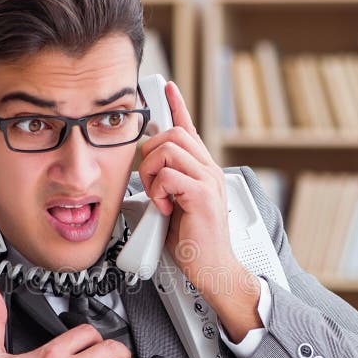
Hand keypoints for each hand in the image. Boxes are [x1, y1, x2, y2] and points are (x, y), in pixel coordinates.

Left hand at [139, 81, 240, 302]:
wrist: (211, 268)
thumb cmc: (193, 242)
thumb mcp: (175, 205)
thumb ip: (166, 185)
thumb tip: (146, 172)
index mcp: (203, 171)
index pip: (189, 129)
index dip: (177, 106)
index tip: (167, 88)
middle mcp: (209, 171)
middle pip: (173, 134)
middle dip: (150, 152)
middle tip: (148, 178)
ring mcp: (208, 181)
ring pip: (169, 150)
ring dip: (151, 172)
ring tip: (156, 195)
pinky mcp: (202, 195)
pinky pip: (168, 176)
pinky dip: (157, 191)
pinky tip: (163, 207)